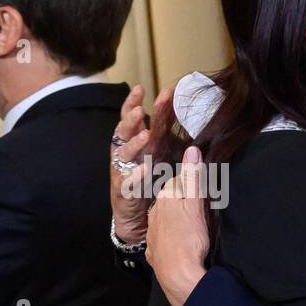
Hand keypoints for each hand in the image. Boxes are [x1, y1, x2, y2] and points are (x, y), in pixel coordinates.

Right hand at [110, 84, 172, 245]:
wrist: (135, 217)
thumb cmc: (147, 181)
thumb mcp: (158, 154)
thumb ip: (166, 134)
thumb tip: (183, 111)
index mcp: (133, 143)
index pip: (132, 118)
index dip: (133, 102)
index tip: (141, 87)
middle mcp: (125, 155)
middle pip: (124, 132)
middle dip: (131, 120)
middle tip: (140, 110)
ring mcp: (122, 172)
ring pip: (123, 154)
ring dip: (135, 144)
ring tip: (146, 135)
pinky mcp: (123, 192)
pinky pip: (128, 182)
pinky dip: (136, 175)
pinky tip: (145, 169)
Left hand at [147, 145, 211, 305]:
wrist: (179, 276)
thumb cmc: (190, 239)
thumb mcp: (196, 204)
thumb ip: (193, 177)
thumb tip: (191, 149)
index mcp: (165, 198)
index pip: (178, 182)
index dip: (192, 187)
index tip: (203, 195)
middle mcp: (154, 213)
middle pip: (170, 200)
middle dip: (182, 203)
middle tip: (199, 214)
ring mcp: (152, 233)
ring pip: (164, 219)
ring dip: (175, 221)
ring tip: (191, 230)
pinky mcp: (153, 251)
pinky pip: (162, 239)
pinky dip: (171, 239)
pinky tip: (180, 245)